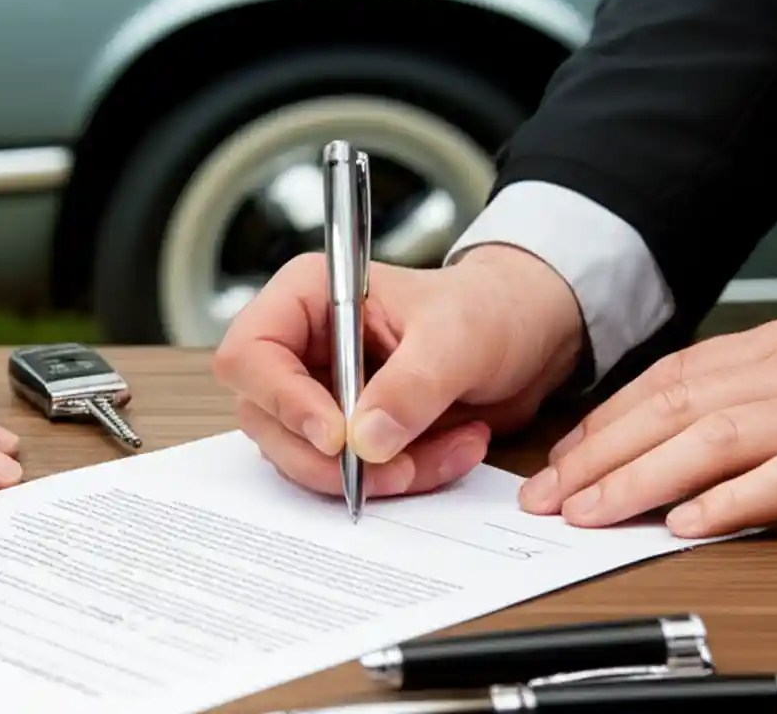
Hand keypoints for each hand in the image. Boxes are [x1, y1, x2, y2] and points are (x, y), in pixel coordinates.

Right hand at [213, 245, 583, 497]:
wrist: (526, 337)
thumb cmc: (488, 309)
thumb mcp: (458, 338)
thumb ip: (412, 385)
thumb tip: (363, 439)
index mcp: (307, 298)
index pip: (250, 353)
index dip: (281, 399)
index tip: (335, 435)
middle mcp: (299, 347)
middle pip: (267, 420)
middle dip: (330, 457)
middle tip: (396, 466)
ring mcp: (317, 394)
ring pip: (303, 458)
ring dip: (373, 474)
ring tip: (446, 450)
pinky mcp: (344, 434)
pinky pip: (346, 475)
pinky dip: (398, 479)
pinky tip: (450, 451)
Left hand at [524, 308, 776, 537]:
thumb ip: (749, 395)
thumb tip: (666, 437)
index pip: (672, 378)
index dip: (607, 419)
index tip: (559, 457)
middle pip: (674, 407)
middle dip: (598, 455)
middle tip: (545, 495)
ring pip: (713, 438)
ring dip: (639, 478)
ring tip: (587, 513)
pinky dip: (730, 500)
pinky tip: (681, 524)